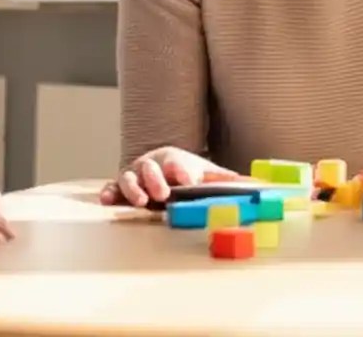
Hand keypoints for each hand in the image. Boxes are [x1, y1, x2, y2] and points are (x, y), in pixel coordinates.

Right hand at [99, 146, 238, 206]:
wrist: (160, 168)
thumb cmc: (185, 173)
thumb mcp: (205, 173)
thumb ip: (224, 178)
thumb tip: (255, 182)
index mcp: (173, 160)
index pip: (177, 163)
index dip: (183, 171)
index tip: (189, 181)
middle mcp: (151, 166)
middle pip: (150, 169)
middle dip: (156, 180)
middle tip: (163, 194)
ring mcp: (133, 176)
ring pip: (128, 178)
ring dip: (133, 189)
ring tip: (140, 201)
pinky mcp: (118, 189)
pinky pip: (109, 189)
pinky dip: (107, 193)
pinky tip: (107, 201)